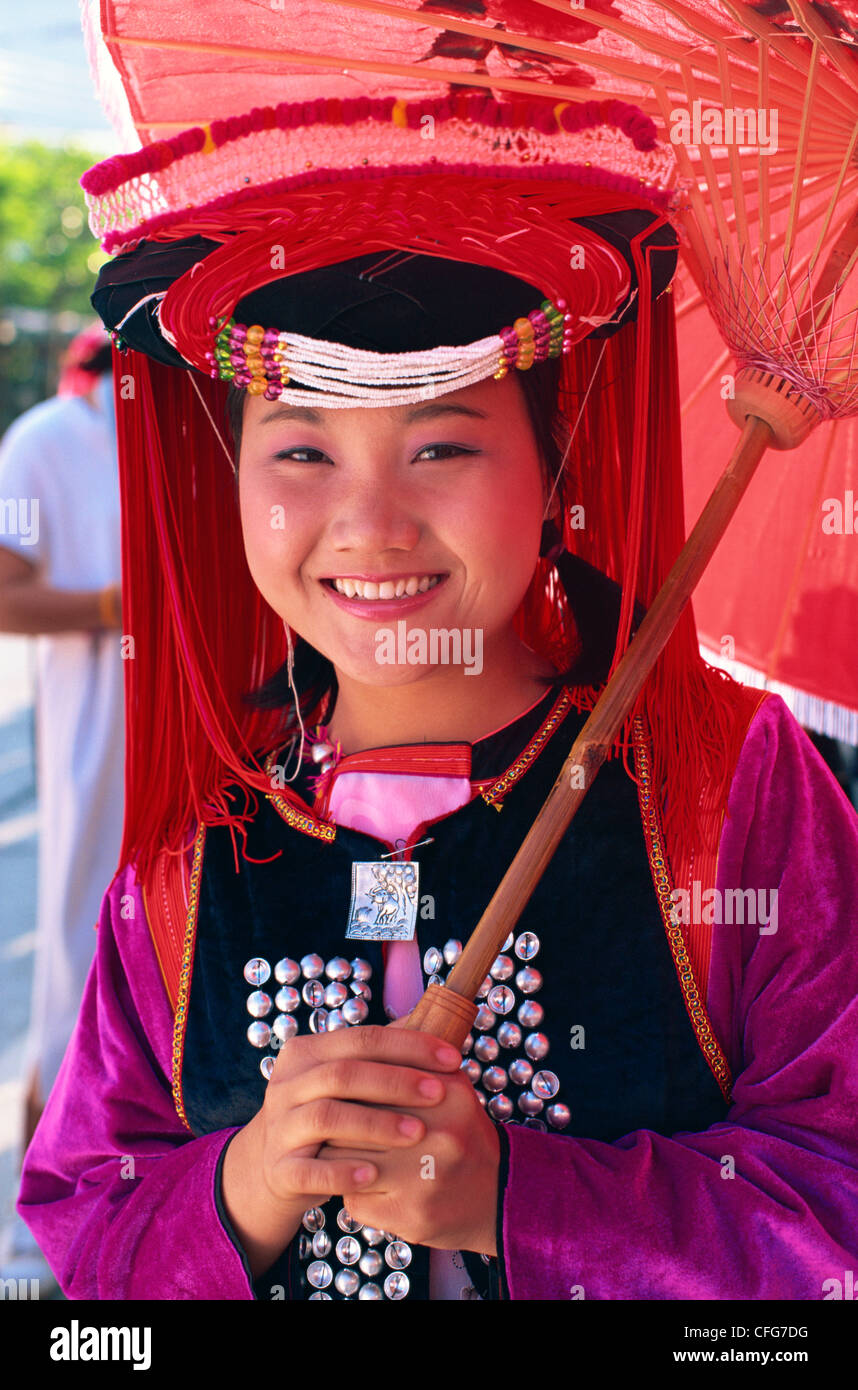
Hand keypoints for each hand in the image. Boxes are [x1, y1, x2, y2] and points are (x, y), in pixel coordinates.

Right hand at [220, 1024, 461, 1276]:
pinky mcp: (279, 1169)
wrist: (275, 1166)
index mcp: (307, 1053)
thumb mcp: (346, 1079)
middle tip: (438, 1094)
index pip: (363, 1038)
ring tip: (417, 1133)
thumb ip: (381, 1053)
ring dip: (376, 1124)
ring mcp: (280, 1127)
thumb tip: (432, 1019)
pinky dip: (343, 1172)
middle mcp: (287, 1085)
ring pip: (326, 1117)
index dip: (410, 1046)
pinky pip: (309, 1170)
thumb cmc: (327, 1114)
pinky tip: (375, 1175)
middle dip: (396, 1082)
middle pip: (343, 1074)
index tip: (451, 1058)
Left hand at [318, 1023, 500, 1256]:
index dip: (348, 1087)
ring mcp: (423, 1182)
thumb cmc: (461, 1132)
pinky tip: (364, 1182)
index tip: (340, 1091)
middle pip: (354, 1121)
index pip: (370, 1081)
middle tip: (331, 1121)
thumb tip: (372, 1031)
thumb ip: (415, 1055)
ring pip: (346, 1161)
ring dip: (336, 1156)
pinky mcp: (408, 1217)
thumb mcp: (451, 1085)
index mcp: (448, 1096)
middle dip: (338, 1122)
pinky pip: (354, 1198)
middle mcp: (440, 1139)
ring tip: (341, 1150)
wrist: (496, 1194)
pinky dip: (351, 1189)